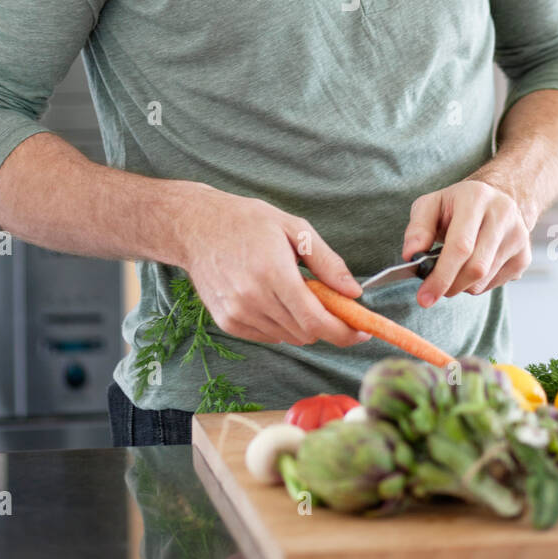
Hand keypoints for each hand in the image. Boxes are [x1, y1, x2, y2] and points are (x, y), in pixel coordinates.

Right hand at [170, 184, 370, 347]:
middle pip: (306, 332)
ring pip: (289, 337)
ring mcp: (238, 314)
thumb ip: (327, 263)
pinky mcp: (228, 323)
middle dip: (327, 323)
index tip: (361, 331)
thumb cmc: (247, 221)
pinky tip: (274, 299)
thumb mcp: (294, 229)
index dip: (344, 332)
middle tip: (330, 301)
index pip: (316, 321)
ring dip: (303, 323)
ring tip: (295, 291)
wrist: (196, 227)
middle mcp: (253, 300)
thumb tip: (353, 292)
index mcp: (273, 274)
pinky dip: (281, 325)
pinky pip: (268, 336)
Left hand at [401, 178, 531, 306]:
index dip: (441, 275)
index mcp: (476, 197)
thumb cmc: (457, 205)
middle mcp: (503, 215)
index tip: (424, 296)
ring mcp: (518, 237)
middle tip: (431, 290)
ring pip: (483, 281)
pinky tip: (469, 267)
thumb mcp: (430, 205)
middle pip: (475, 268)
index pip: (461, 245)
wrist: (494, 200)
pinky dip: (474, 285)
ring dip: (459, 285)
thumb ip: (418, 228)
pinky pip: (493, 285)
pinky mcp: (524, 256)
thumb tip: (411, 255)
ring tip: (452, 268)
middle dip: (448, 286)